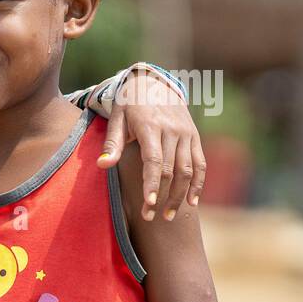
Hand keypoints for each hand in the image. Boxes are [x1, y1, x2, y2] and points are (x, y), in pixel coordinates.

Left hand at [96, 67, 205, 221]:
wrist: (154, 83)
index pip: (154, 160)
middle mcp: (172, 130)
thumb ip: (112, 143)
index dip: (152, 184)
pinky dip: (198, 184)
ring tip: (168, 216)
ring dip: (180, 195)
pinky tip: (192, 202)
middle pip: (171, 169)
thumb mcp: (116, 118)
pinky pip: (200, 163)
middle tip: (151, 217)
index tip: (149, 204)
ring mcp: (186, 134)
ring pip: (188, 170)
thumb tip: (102, 165)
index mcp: (150, 126)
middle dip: (162, 196)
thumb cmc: (129, 105)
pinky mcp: (194, 136)